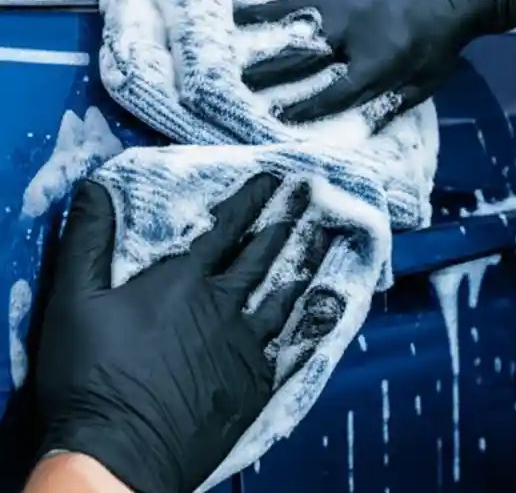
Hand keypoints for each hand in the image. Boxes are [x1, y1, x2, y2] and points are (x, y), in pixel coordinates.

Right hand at [36, 175, 316, 492]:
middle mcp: (224, 307)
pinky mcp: (256, 384)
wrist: (121, 455)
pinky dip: (306, 321)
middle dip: (286, 221)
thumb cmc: (92, 379)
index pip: (225, 228)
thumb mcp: (73, 301)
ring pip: (286, 295)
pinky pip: (289, 343)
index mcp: (183, 282)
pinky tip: (316, 312)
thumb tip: (97, 188)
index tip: (274, 178)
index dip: (250, 199)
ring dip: (306, 264)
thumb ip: (88, 241)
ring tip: (324, 241)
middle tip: (309, 195)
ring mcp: (246, 346)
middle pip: (263, 256)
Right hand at [236, 0, 515, 123]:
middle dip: (257, 74)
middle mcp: (347, 29)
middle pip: (291, 57)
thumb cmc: (438, 44)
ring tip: (218, 33)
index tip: (271, 121)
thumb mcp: (421, 86)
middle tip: (226, 85)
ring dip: (248, 24)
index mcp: (372, 64)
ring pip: (279, 11)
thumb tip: (349, 140)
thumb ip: (386, 110)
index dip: (297, 111)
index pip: (325, 95)